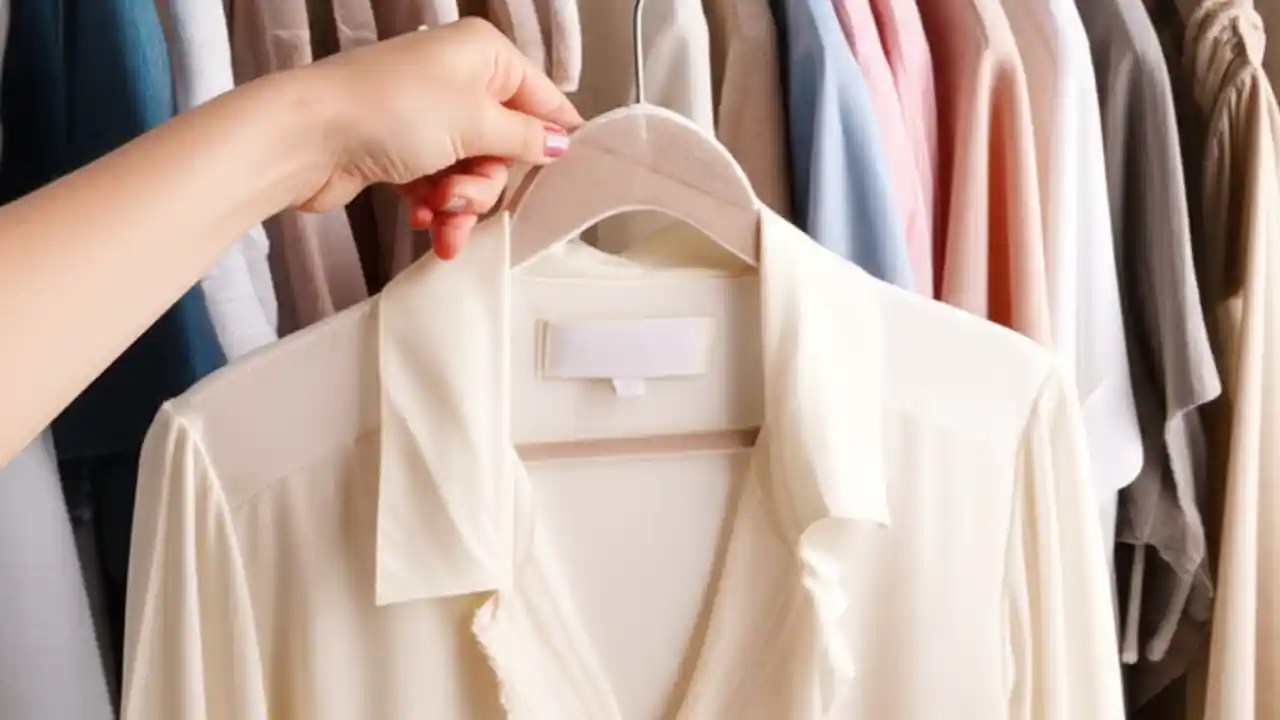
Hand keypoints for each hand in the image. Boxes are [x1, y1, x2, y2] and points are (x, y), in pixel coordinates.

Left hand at [292, 19, 581, 258]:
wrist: (306, 139)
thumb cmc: (386, 111)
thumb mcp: (475, 122)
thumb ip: (526, 136)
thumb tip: (560, 141)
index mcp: (483, 55)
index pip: (540, 98)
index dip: (551, 138)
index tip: (561, 175)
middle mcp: (457, 79)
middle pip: (505, 146)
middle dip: (486, 183)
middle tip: (461, 194)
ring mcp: (428, 116)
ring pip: (472, 173)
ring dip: (460, 203)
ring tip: (438, 215)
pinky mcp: (402, 149)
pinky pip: (440, 185)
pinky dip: (434, 207)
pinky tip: (420, 219)